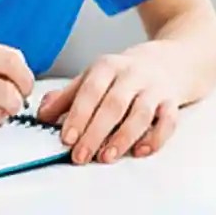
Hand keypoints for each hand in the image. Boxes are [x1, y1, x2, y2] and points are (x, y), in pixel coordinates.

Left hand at [37, 49, 181, 163]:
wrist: (172, 59)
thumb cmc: (126, 73)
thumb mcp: (96, 76)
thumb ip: (68, 96)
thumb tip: (43, 115)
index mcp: (108, 66)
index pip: (91, 90)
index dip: (78, 115)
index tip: (67, 138)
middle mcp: (132, 75)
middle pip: (114, 104)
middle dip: (95, 132)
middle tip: (81, 156)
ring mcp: (155, 88)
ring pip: (141, 113)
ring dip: (123, 137)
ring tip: (107, 157)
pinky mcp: (172, 102)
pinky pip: (168, 120)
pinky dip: (156, 137)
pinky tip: (140, 150)